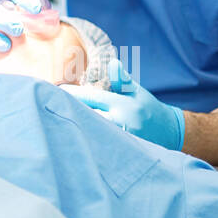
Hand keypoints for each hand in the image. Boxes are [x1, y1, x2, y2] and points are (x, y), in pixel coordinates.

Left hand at [61, 59, 184, 149]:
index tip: (57, 90)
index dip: (73, 94)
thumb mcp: (137, 91)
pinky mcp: (121, 154)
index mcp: (124, 105)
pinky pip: (99, 146)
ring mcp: (122, 140)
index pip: (93, 98)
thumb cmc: (147, 108)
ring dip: (74, 125)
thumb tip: (113, 63)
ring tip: (54, 119)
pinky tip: (71, 137)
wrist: (170, 133)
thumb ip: (122, 79)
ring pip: (91, 131)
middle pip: (88, 116)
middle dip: (69, 110)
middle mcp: (122, 122)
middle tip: (47, 103)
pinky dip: (85, 140)